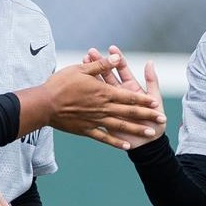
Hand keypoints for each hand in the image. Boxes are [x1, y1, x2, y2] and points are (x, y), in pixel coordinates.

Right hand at [33, 58, 164, 148]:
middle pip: (129, 111)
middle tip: (162, 120)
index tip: (156, 102)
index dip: (143, 99)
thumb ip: (101, 65)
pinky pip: (104, 138)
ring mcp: (95, 120)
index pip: (129, 95)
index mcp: (103, 92)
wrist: (43, 105)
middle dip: (147, 115)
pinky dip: (115, 142)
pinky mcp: (86, 130)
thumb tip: (117, 57)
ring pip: (120, 126)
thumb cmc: (60, 84)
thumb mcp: (81, 70)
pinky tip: (125, 147)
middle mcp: (103, 108)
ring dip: (136, 129)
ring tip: (150, 134)